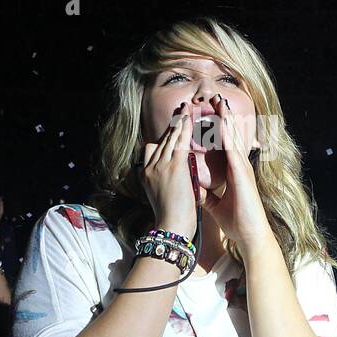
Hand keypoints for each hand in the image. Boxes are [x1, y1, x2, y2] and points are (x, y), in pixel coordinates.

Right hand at [139, 102, 196, 239]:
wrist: (171, 227)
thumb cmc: (172, 219)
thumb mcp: (164, 197)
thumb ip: (167, 184)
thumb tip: (176, 179)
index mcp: (147, 175)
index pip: (153, 149)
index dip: (164, 138)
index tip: (173, 129)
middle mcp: (150, 167)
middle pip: (161, 139)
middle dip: (172, 124)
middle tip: (181, 109)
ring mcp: (161, 165)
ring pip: (170, 137)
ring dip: (179, 121)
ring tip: (186, 109)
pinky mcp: (174, 166)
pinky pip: (179, 141)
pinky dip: (184, 128)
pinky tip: (190, 118)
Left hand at [200, 93, 272, 252]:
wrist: (250, 235)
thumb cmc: (237, 222)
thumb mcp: (215, 205)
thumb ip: (206, 194)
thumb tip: (195, 188)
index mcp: (233, 172)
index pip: (223, 144)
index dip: (217, 128)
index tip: (208, 114)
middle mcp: (239, 166)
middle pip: (229, 135)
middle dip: (222, 117)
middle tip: (214, 98)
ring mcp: (242, 167)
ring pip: (233, 137)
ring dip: (226, 118)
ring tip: (219, 101)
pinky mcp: (242, 172)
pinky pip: (233, 149)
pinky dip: (228, 134)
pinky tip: (222, 122)